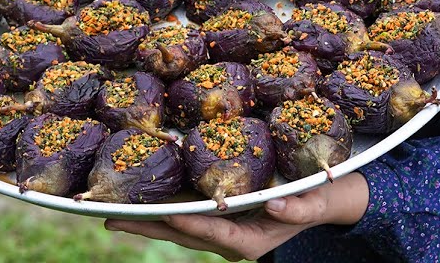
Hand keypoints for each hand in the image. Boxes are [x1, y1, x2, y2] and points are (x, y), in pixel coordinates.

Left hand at [104, 173, 367, 260]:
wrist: (327, 200)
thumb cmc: (323, 198)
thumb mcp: (317, 201)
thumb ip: (300, 207)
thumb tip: (274, 203)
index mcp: (252, 241)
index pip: (215, 233)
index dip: (191, 224)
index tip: (167, 214)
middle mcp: (232, 241)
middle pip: (184, 234)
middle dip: (149, 226)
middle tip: (112, 218)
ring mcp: (224, 232)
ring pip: (180, 228)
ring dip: (148, 221)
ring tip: (114, 213)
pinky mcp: (221, 219)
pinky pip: (188, 216)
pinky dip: (164, 209)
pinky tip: (143, 200)